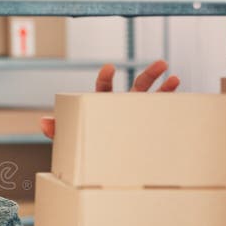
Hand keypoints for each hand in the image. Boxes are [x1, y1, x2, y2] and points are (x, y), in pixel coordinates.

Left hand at [39, 60, 180, 138]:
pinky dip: (169, 106)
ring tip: (176, 77)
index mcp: (102, 105)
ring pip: (152, 98)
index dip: (106, 78)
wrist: (97, 162)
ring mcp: (135, 114)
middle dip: (149, 75)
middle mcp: (121, 106)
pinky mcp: (145, 126)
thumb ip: (58, 129)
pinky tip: (181, 101)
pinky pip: (159, 114)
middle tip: (161, 63)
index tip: (109, 68)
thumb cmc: (83, 142)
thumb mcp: (70, 136)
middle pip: (136, 86)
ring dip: (164, 87)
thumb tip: (44, 121)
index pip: (104, 88)